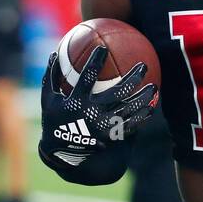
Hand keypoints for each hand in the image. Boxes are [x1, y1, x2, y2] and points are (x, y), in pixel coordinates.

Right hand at [38, 45, 156, 169]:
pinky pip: (130, 125)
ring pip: (129, 109)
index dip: (95, 62)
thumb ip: (51, 76)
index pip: (86, 77)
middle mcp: (92, 113)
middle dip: (132, 78)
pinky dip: (141, 117)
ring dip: (143, 97)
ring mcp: (103, 126)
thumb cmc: (53, 120)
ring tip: (154, 86)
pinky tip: (151, 107)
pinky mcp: (109, 136)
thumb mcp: (47, 98)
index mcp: (76, 102)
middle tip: (143, 66)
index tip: (103, 48)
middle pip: (117, 92)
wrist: (60, 152)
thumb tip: (54, 53)